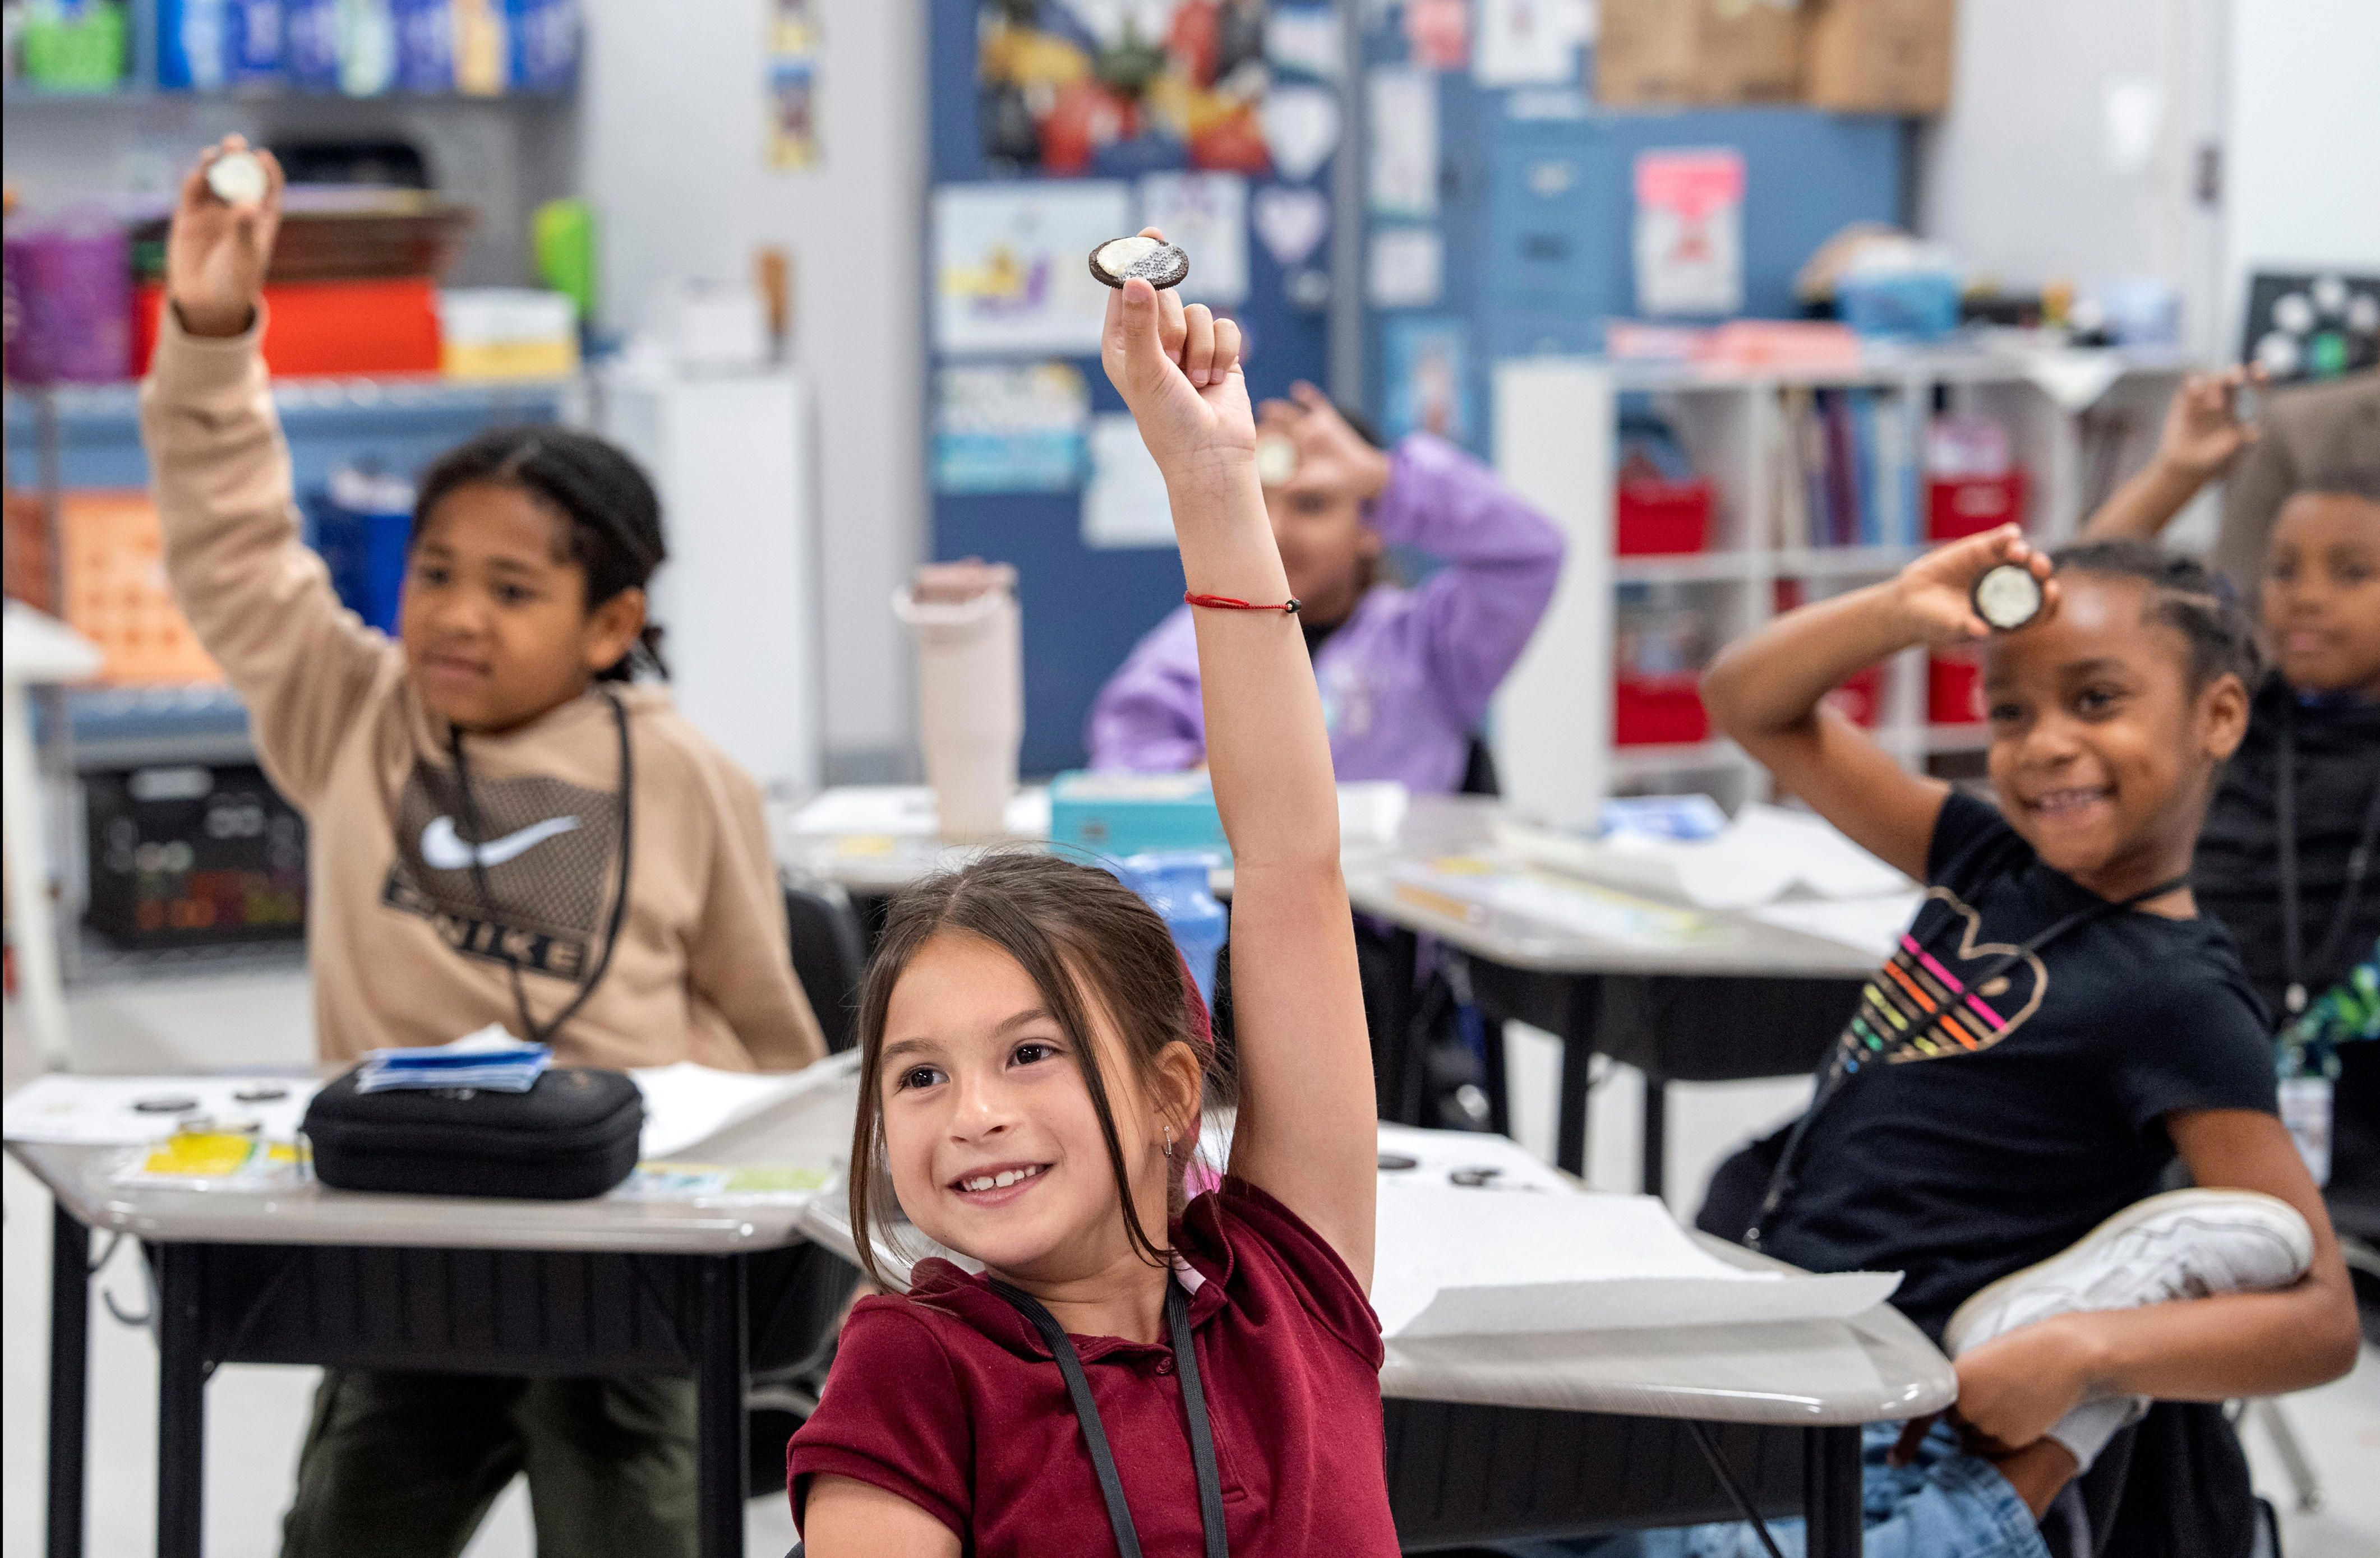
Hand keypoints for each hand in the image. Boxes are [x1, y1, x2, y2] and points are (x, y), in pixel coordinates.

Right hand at [165, 136, 284, 338]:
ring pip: (213, 178)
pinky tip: (197, 175)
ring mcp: (213, 210)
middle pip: (239, 175)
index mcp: (262, 217)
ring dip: (213, 163)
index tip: (262, 156)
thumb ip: (245, 228)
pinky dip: (194, 181)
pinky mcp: (188, 215)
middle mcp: (238, 208)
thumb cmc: (235, 280)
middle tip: (234, 143)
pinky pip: (192, 192)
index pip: (268, 187)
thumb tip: (248, 203)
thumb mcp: (244, 255)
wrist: (206, 301)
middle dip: (236, 157)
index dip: (267, 170)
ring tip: (214, 154)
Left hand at [1099, 229, 1250, 489]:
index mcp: (1123, 343)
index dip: (1138, 260)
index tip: (1151, 233)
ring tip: (1195, 382)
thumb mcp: (1147, 371)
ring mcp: (1188, 345)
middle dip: (1174, 326)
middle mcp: (1153, 340)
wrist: (1212, 456)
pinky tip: (1216, 382)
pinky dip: (1224, 354)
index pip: (1126, 290)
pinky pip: (1227, 326)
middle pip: (1166, 294)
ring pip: (1201, 311)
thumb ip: (1142, 324)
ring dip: (1201, 349)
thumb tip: (1136, 279)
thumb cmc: (1169, 422)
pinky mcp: (1220, 352)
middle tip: (1171, 359)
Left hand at [1257, 382, 1392, 504]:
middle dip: (1264, 425)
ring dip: (1278, 410)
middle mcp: (1298, 436)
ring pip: (1291, 414)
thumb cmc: (1331, 481)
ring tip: (1265, 407)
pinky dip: (1306, 396)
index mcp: (1291, 452)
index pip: (1272, 444)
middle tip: (1248, 419)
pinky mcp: (1326, 417)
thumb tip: (1278, 489)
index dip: (1260, 441)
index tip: (1247, 439)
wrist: (1359, 472)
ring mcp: (1311, 426)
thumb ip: (1294, 484)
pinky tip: (1296, 389)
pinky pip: (1315, 403)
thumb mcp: (1310, 483)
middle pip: (1276, 427)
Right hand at [1890, 525, 2057, 646]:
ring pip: (2023, 557)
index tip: (2050, 591)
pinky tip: (2010, 535)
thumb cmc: (1935, 623)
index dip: (2049, 600)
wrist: (1911, 603)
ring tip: (2017, 553)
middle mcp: (2010, 590)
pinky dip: (2009, 535)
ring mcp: (1998, 568)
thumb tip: (1982, 632)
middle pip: (2037, 579)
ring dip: (2026, 553)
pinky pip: (2003, 539)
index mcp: (2011, 614)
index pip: (2040, 608)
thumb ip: (1966, 628)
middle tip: (2037, 567)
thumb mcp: (1949, 629)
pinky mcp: (1983, 549)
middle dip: (2041, 571)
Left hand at [1890, 1316, 2098, 1465]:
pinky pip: (1998, 1446)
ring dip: (1990, 1426)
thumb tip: (1950, 1414)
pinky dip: (2008, 1435)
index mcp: (1950, 1382)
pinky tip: (2023, 1413)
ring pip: (1978, 1437)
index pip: (1922, 1416)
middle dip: (1972, 1414)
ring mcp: (1987, 1425)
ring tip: (2013, 1399)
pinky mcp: (2010, 1440)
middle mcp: (1964, 1407)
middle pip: (1957, 1424)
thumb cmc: (2021, 1354)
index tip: (1896, 1460)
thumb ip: (1959, 1388)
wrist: (2063, 1356)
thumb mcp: (1978, 1363)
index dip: (1908, 1440)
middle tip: (1999, 1391)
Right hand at [2155, 366, 2264, 480]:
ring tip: (2214, 406)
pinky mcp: (2185, 401)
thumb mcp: (2231, 456)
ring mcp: (2205, 399)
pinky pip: (2191, 385)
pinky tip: (2196, 391)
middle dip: (2235, 373)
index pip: (2255, 389)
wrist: (2186, 466)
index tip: (2260, 370)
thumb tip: (2254, 435)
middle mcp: (2226, 400)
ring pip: (2212, 379)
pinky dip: (2195, 384)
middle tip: (2236, 376)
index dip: (2259, 379)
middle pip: (2232, 377)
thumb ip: (2241, 445)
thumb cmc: (2215, 460)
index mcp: (2244, 409)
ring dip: (2215, 385)